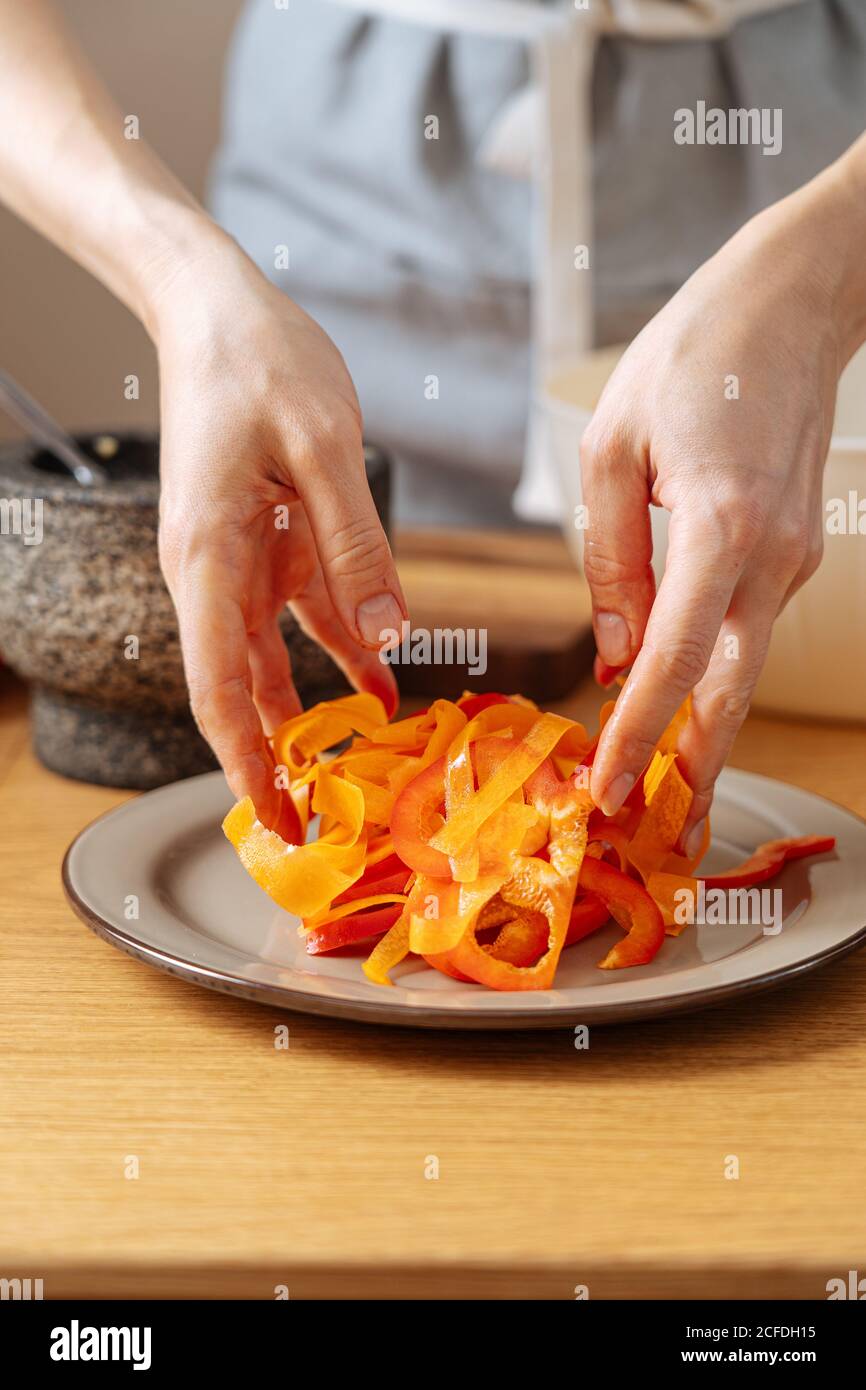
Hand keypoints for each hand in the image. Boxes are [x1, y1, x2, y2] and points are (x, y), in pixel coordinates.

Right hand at [153, 238, 405, 829]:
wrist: (217, 307)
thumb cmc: (259, 360)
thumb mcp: (324, 447)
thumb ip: (355, 546)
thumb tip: (388, 636)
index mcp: (208, 558)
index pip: (218, 687)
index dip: (244, 762)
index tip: (274, 820)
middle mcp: (212, 571)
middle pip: (238, 690)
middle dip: (272, 760)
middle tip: (313, 827)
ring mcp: (238, 559)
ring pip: (269, 660)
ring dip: (304, 716)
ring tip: (346, 774)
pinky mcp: (266, 540)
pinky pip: (302, 612)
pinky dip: (338, 650)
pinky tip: (377, 685)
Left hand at [581, 168, 862, 853]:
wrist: (794, 302)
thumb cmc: (694, 357)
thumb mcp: (612, 448)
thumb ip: (609, 557)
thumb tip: (614, 647)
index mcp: (722, 528)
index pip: (674, 660)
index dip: (638, 735)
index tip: (608, 793)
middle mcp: (772, 557)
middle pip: (732, 691)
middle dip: (693, 770)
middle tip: (658, 836)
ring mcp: (795, 558)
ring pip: (745, 668)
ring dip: (704, 731)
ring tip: (660, 790)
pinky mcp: (794, 551)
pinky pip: (748, 627)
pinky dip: (714, 674)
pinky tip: (675, 698)